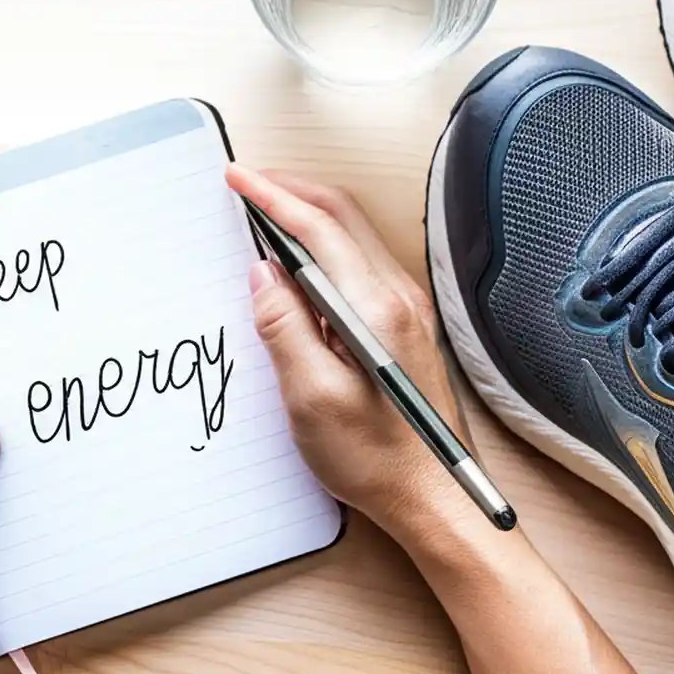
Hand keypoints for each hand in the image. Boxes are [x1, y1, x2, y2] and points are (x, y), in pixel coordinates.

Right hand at [228, 165, 465, 530]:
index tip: (239, 178)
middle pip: (342, 217)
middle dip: (291, 190)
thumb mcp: (310, 398)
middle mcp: (398, 298)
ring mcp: (406, 309)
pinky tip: (297, 262)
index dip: (274, 196)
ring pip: (352, 236)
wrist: (434, 496)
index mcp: (374, 310)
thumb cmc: (375, 458)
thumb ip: (284, 328)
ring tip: (264, 213)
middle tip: (247, 184)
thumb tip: (262, 274)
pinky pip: (359, 264)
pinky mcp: (403, 325)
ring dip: (308, 215)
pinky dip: (323, 246)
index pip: (318, 229)